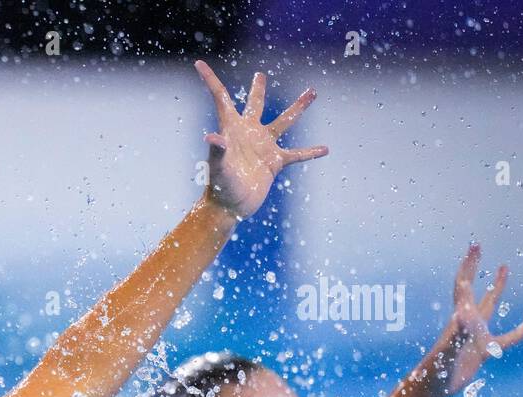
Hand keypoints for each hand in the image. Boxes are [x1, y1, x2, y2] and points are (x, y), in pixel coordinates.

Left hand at [196, 61, 328, 219]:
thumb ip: (217, 152)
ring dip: (298, 108)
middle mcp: (248, 133)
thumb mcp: (219, 168)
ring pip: (283, 122)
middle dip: (259, 90)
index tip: (198, 63)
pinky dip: (310, 152)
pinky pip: (296, 155)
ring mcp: (262, 146)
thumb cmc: (220, 188)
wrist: (229, 208)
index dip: (210, 80)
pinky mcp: (274, 162)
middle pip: (255, 105)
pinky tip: (325, 149)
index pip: (221, 97)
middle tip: (260, 75)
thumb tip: (211, 137)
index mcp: (232, 128)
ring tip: (313, 91)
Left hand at [422, 245, 522, 396]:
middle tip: (478, 247)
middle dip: (475, 266)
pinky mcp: (482, 351)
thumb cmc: (438, 371)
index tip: (476, 245)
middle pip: (471, 288)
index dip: (469, 265)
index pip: (464, 285)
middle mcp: (466, 322)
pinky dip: (517, 332)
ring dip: (495, 288)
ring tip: (504, 269)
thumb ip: (459, 331)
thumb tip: (466, 312)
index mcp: (459, 317)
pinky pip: (505, 339)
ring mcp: (474, 335)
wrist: (432, 391)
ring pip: (488, 306)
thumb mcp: (450, 348)